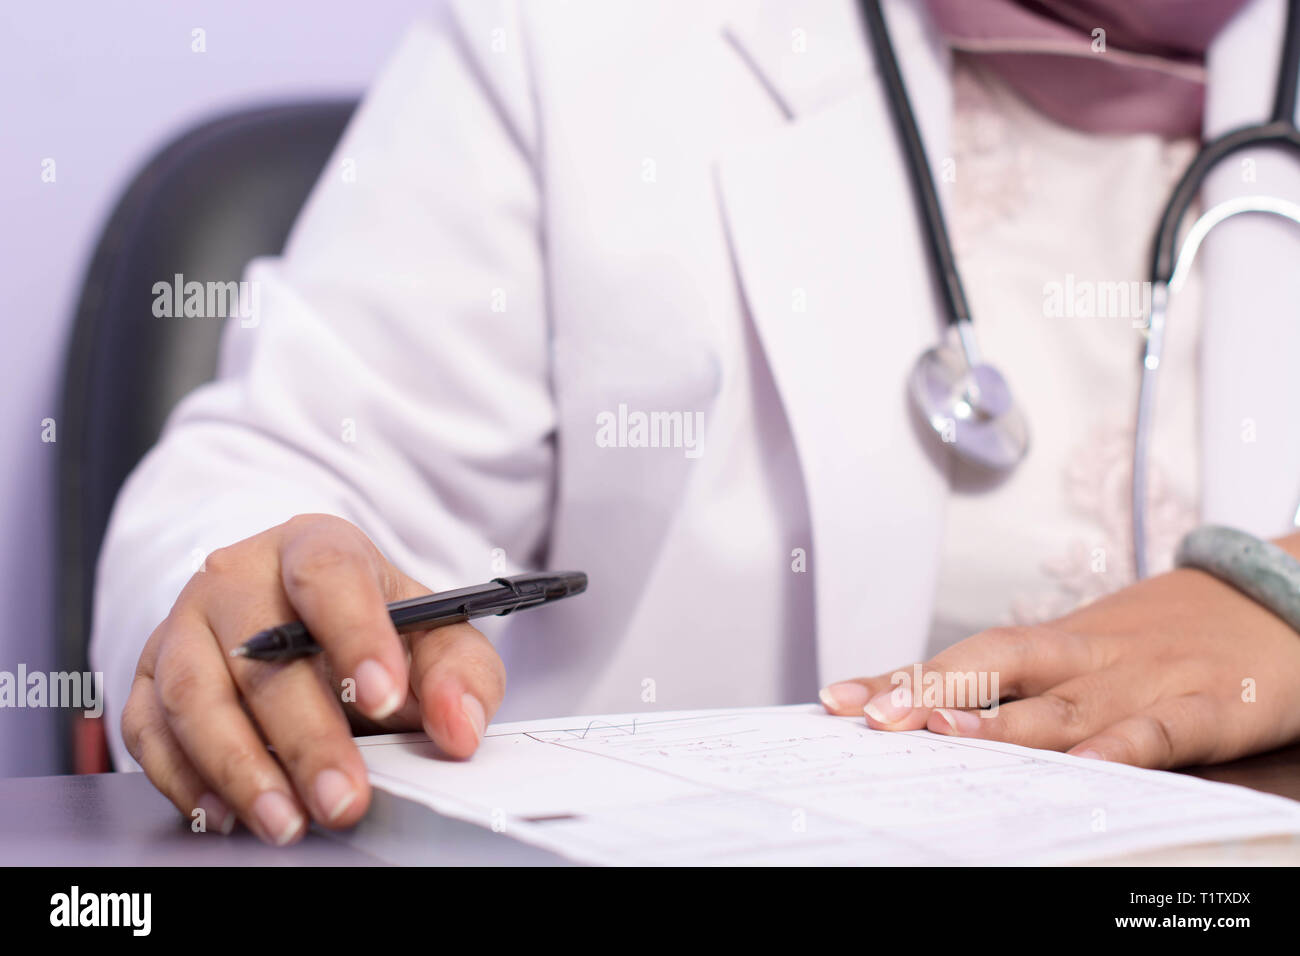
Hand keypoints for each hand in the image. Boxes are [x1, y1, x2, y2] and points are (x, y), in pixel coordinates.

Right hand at [121, 514, 505, 844]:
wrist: (304, 623)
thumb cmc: (374, 627)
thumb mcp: (436, 637)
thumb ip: (460, 676)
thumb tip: (458, 727)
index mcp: (314, 546)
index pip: (328, 574)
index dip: (356, 633)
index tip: (383, 696)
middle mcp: (237, 577)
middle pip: (260, 649)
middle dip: (307, 736)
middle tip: (344, 797)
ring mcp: (185, 625)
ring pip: (195, 695)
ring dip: (240, 768)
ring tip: (288, 820)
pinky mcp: (152, 676)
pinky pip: (149, 731)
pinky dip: (186, 780)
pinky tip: (228, 814)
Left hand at [819, 545, 1299, 768]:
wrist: (1279, 599)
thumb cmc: (1172, 633)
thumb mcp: (1094, 650)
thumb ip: (1029, 684)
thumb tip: (940, 714)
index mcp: (1059, 645)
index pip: (964, 659)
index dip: (902, 678)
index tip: (838, 699)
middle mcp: (1088, 659)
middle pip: (997, 668)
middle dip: (930, 692)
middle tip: (872, 716)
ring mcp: (1145, 680)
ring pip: (1064, 703)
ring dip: (1004, 722)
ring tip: (947, 736)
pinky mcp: (1208, 706)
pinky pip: (1160, 730)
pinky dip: (1123, 745)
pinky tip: (1087, 763)